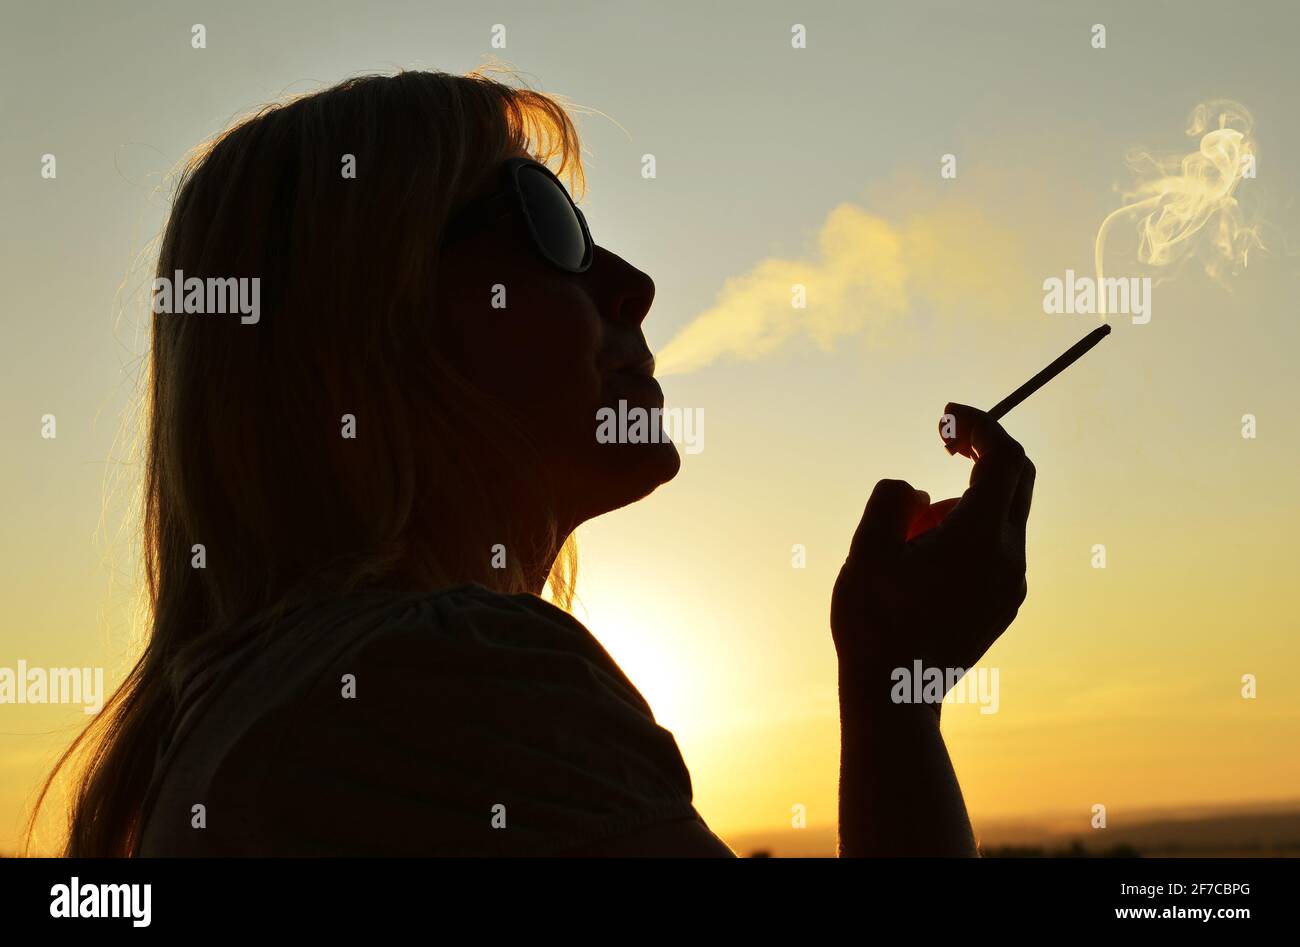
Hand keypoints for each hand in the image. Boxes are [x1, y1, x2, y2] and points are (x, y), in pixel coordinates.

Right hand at [831, 404, 1033, 700]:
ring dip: (964, 499)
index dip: (980, 426)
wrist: (895, 696)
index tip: (947, 417)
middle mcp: (1008, 558)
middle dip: (983, 451)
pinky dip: (968, 529)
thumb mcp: (866, 549)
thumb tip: (922, 491)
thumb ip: (893, 501)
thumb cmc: (874, 623)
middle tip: (945, 441)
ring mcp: (1011, 584)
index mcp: (979, 539)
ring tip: (908, 532)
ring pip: (1002, 514)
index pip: (1004, 458)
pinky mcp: (1005, 602)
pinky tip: (923, 557)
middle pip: (1018, 479)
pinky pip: (996, 545)